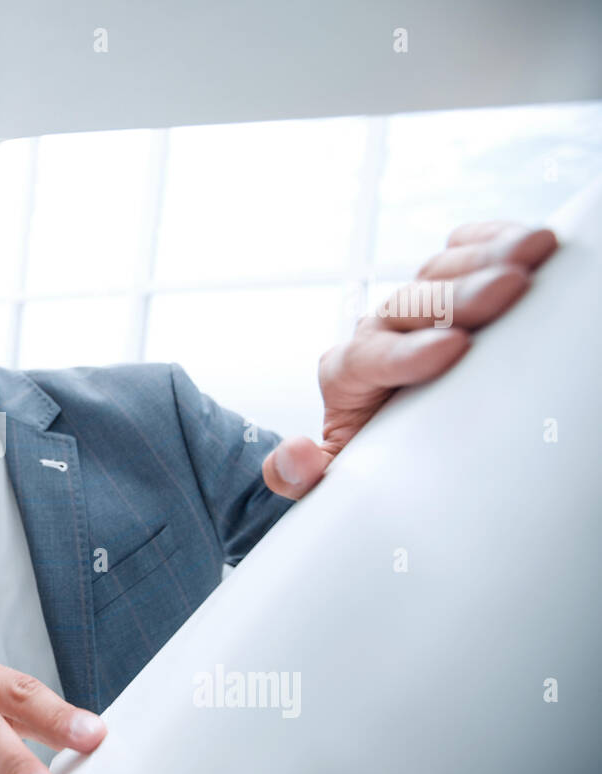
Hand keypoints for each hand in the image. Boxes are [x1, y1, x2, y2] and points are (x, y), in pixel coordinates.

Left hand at [262, 221, 558, 498]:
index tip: (453, 348)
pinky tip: (527, 240)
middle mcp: (380, 330)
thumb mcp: (338, 474)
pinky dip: (494, 240)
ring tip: (534, 250)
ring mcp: (416, 305)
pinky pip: (463, 251)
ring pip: (440, 273)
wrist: (394, 434)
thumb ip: (302, 474)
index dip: (408, 352)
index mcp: (347, 372)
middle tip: (509, 287)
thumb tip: (298, 454)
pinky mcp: (447, 286)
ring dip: (489, 259)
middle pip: (414, 305)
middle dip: (461, 296)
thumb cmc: (374, 454)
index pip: (369, 357)